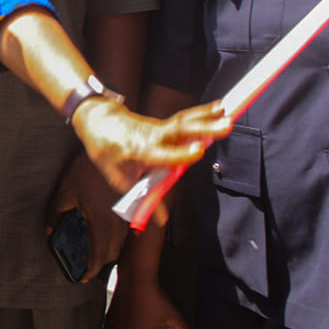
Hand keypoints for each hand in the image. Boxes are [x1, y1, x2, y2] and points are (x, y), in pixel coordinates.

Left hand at [49, 154, 126, 276]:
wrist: (114, 150)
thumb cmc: (88, 169)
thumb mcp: (65, 191)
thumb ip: (56, 213)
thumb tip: (49, 229)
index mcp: (101, 223)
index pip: (99, 256)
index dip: (91, 269)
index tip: (84, 276)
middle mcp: (118, 223)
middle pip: (112, 253)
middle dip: (99, 260)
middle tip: (87, 261)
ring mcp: (127, 215)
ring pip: (121, 243)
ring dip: (109, 248)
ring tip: (95, 247)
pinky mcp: (133, 207)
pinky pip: (126, 230)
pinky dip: (117, 236)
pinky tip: (107, 229)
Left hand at [74, 99, 229, 196]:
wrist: (98, 120)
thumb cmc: (107, 151)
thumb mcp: (118, 178)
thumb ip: (143, 198)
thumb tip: (162, 221)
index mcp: (138, 151)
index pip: (162, 154)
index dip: (180, 154)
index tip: (199, 151)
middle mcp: (152, 136)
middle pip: (180, 131)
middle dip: (204, 128)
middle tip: (227, 125)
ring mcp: (160, 128)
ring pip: (185, 122)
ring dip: (208, 117)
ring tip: (229, 113)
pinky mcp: (166, 124)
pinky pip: (186, 119)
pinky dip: (204, 113)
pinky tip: (222, 107)